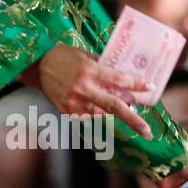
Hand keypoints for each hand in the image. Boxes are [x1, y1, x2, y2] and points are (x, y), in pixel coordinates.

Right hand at [36, 42, 153, 140]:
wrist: (37, 66)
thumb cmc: (63, 56)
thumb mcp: (85, 56)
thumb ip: (104, 67)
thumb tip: (124, 78)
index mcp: (89, 71)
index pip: (119, 80)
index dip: (136, 85)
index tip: (149, 88)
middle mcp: (83, 89)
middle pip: (114, 106)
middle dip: (133, 120)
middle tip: (147, 131)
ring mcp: (75, 103)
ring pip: (103, 115)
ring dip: (117, 116)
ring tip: (130, 116)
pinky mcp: (68, 111)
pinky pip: (89, 117)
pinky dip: (99, 114)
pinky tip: (102, 109)